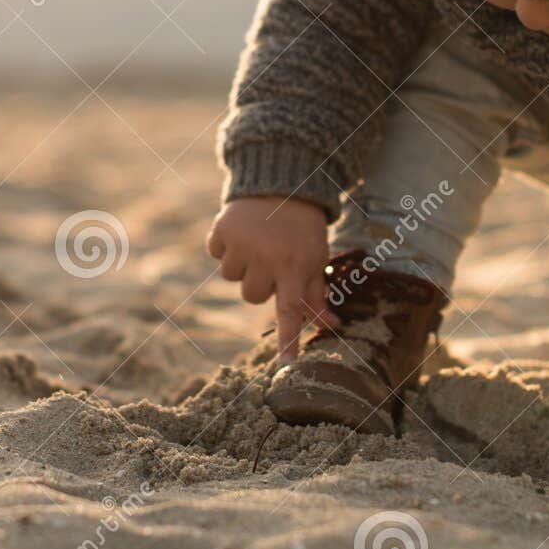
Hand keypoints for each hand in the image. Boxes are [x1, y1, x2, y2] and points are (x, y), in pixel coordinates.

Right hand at [206, 197, 335, 361]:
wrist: (283, 185)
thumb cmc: (303, 229)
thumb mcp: (316, 258)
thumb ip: (318, 294)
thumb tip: (332, 326)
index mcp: (295, 267)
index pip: (291, 311)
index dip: (288, 339)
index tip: (286, 363)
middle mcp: (267, 257)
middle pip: (252, 296)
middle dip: (261, 283)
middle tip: (273, 259)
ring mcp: (242, 243)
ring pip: (231, 277)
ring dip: (242, 264)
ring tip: (258, 243)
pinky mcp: (222, 229)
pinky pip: (216, 253)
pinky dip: (225, 245)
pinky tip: (242, 230)